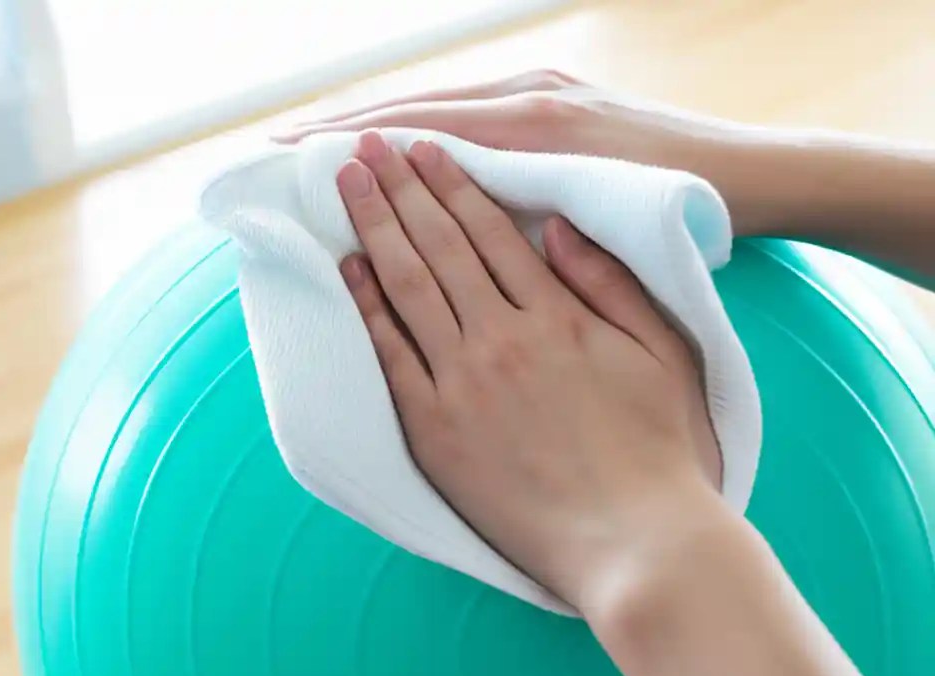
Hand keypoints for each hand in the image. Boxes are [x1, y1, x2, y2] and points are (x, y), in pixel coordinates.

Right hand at [282, 70, 781, 237]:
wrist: (756, 174)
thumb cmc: (685, 209)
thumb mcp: (602, 221)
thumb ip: (526, 213)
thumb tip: (449, 220)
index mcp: (536, 126)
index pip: (421, 127)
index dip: (353, 142)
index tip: (292, 154)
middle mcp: (532, 97)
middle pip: (418, 109)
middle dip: (349, 127)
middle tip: (282, 144)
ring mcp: (544, 92)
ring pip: (441, 104)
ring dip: (381, 120)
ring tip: (323, 141)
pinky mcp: (556, 98)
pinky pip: (473, 108)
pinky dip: (426, 122)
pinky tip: (397, 137)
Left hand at [336, 130, 721, 611]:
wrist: (636, 545)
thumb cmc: (660, 452)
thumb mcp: (662, 353)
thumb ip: (609, 284)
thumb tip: (556, 227)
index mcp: (557, 318)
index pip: (491, 234)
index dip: (452, 185)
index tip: (424, 150)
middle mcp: (502, 341)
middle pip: (439, 248)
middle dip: (400, 190)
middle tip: (365, 149)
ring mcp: (463, 386)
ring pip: (408, 289)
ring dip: (373, 230)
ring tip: (347, 185)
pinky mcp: (434, 432)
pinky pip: (390, 357)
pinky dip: (366, 308)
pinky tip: (347, 269)